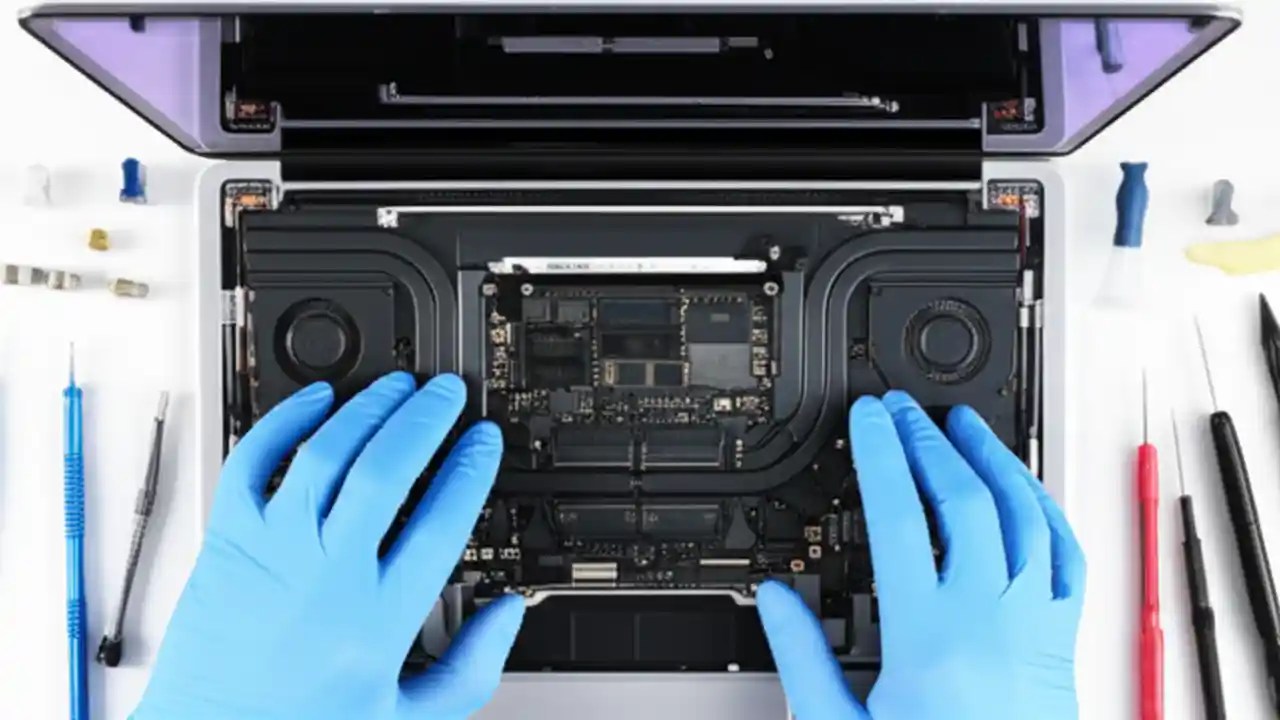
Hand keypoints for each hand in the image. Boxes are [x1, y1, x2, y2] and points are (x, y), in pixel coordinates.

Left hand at [133, 373, 523, 719]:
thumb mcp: (408, 719)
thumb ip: (471, 669)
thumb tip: (507, 614)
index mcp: (379, 618)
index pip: (443, 520)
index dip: (471, 468)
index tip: (483, 442)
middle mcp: (327, 574)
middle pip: (387, 469)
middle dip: (425, 418)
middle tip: (446, 393)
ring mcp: (274, 550)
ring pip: (326, 454)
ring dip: (366, 410)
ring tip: (394, 388)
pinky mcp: (229, 541)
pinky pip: (253, 462)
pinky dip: (283, 422)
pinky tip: (314, 402)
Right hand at [757, 392, 1085, 719]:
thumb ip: (803, 657)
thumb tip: (775, 599)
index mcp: (928, 634)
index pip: (900, 515)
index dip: (881, 454)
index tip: (869, 419)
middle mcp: (988, 616)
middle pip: (964, 499)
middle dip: (929, 442)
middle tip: (905, 412)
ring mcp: (1034, 622)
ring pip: (1024, 515)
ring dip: (993, 461)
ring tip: (966, 427)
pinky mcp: (1063, 638)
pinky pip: (1066, 555)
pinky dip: (1046, 510)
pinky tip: (1026, 490)